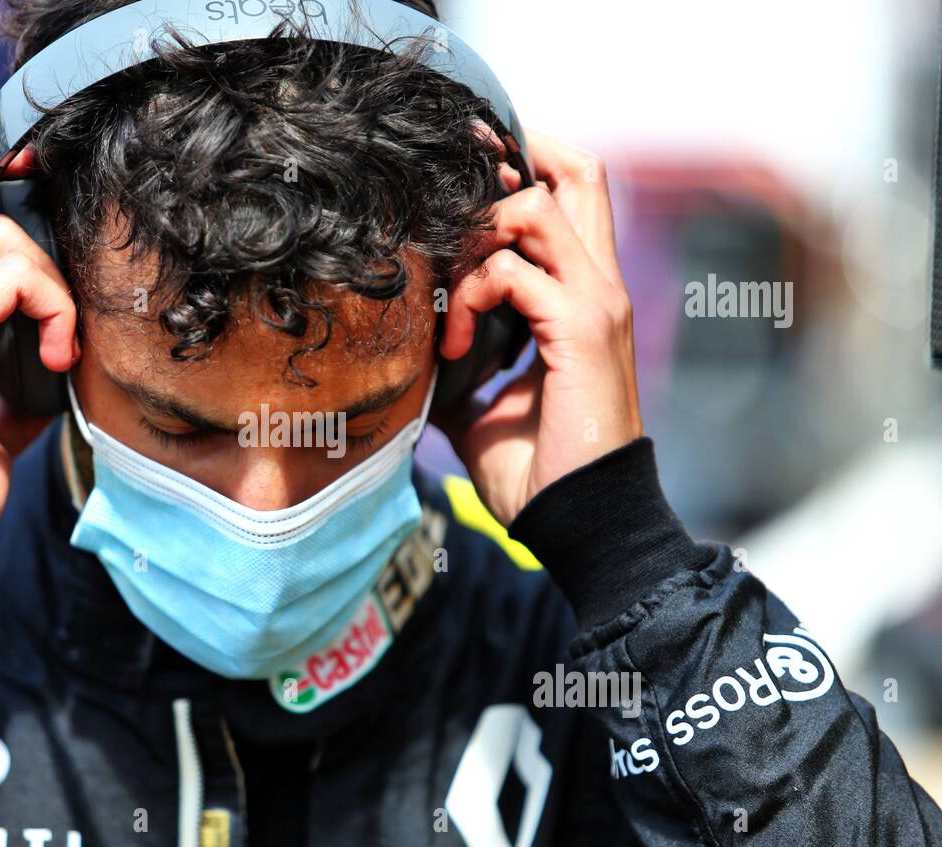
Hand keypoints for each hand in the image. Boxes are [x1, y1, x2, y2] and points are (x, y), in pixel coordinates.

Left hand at [435, 128, 642, 527]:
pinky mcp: (582, 329)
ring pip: (537, 206)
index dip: (522, 167)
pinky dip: (472, 296)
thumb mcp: (483, 403)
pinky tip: (456, 345)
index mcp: (583, 295)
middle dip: (508, 162)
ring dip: (475, 240)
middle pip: (578, 172)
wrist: (576, 519)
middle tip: (452, 202)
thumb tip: (413, 356)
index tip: (461, 191)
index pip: (571, 194)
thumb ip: (463, 364)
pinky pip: (514, 272)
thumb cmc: (537, 468)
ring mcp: (596, 302)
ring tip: (450, 304)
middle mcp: (598, 286)